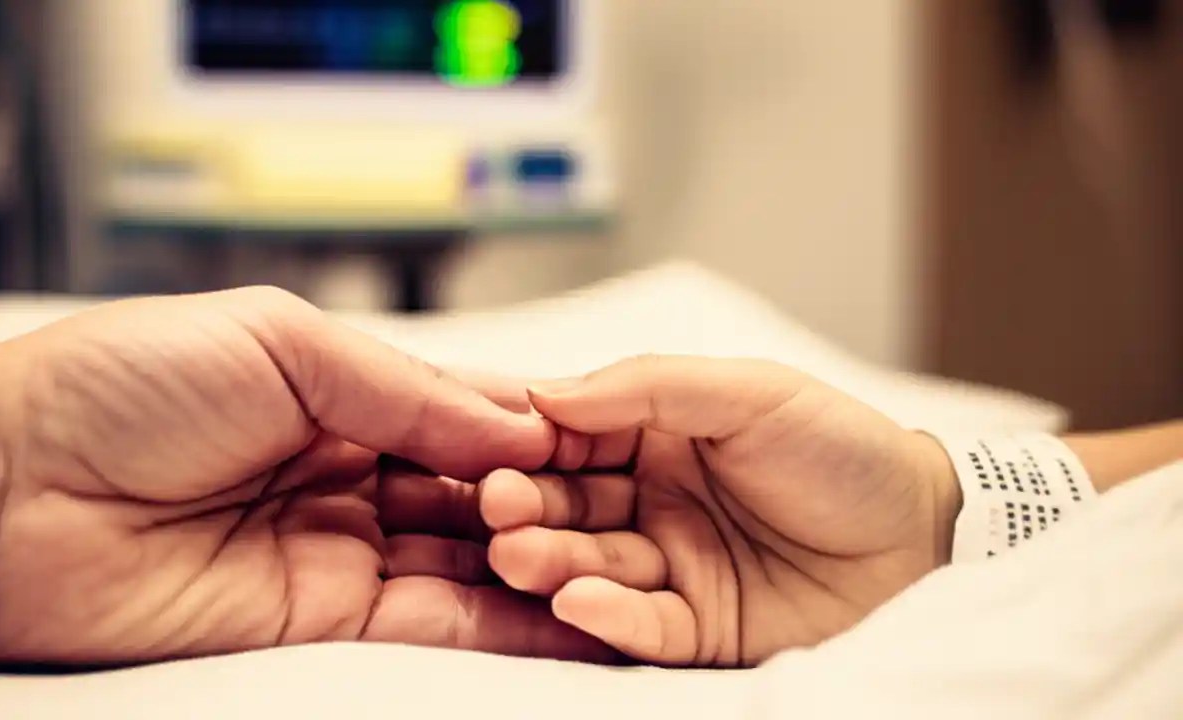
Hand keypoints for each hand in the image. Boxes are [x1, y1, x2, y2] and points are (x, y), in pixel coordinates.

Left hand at [0, 287, 613, 666]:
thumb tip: (514, 423)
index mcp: (340, 393)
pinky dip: (500, 626)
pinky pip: (431, 627)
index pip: (463, 412)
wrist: (3, 491)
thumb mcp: (282, 341)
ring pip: (465, 564)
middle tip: (595, 505)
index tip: (591, 438)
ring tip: (600, 560)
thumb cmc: (119, 387)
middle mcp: (348, 473)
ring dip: (531, 562)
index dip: (526, 426)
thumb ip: (404, 387)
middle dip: (536, 498)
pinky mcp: (320, 622)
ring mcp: (337, 550)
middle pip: (475, 493)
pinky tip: (562, 616)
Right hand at [479, 356, 959, 666]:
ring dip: (554, 562)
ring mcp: (672, 567)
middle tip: (496, 509)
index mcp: (655, 436)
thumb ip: (647, 386)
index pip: (573, 437)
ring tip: (520, 555)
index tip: (487, 451)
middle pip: (571, 507)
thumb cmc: (843, 449)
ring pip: (595, 569)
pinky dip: (609, 617)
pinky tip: (578, 600)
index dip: (530, 444)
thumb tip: (545, 391)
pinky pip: (644, 628)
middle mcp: (651, 502)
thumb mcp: (748, 393)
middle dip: (528, 508)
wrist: (926, 534)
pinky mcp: (700, 630)